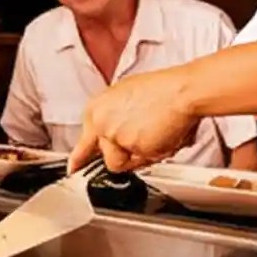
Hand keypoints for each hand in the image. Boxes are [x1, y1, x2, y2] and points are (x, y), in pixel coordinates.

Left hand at [69, 67, 199, 173]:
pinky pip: (140, 163)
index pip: (84, 140)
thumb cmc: (164, 90)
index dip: (81, 157)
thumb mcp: (127, 96)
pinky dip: (155, 155)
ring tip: (157, 134)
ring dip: (141, 155)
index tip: (74, 167)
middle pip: (107, 154)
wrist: (182, 91)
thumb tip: (116, 129)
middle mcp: (100, 122)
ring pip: (124, 162)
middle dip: (126, 152)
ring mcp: (113, 136)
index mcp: (96, 108)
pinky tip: (162, 137)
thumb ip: (115, 116)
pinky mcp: (128, 147)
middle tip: (145, 138)